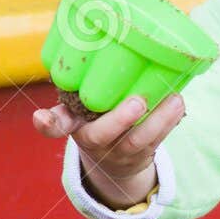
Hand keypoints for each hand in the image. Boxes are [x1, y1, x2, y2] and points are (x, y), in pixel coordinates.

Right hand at [31, 91, 184, 210]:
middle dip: (120, 120)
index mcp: (74, 125)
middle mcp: (94, 141)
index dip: (48, 124)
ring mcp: (119, 152)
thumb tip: (91, 62)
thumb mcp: (81, 111)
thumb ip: (78, 95)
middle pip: (103, 136)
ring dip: (158, 120)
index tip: (40, 119)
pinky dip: (170, 122)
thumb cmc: (96, 119)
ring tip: (173, 98)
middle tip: (138, 102)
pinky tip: (179, 103)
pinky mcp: (143, 155)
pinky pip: (157, 140)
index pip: (55, 125)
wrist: (113, 156)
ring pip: (138, 140)